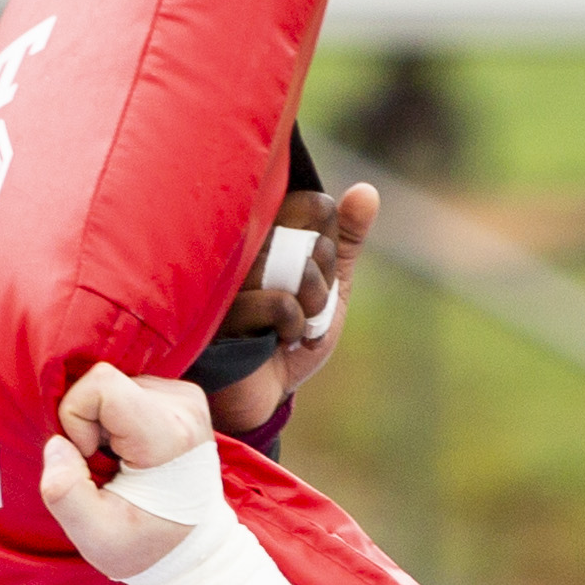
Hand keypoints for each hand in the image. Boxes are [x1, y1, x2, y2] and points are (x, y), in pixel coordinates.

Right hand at [39, 364, 215, 579]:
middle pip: (105, 383)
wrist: (192, 548)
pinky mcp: (183, 396)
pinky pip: (129, 389)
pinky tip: (132, 454)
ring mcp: (188, 398)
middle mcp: (185, 407)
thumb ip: (64, 491)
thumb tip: (56, 443)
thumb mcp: (95, 536)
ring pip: (114, 386)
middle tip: (107, 469)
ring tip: (122, 465)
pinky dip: (119, 420)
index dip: (77, 419)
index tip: (92, 460)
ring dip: (104, 425)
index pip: (101, 385)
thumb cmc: (144, 544)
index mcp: (169, 437)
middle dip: (89, 425)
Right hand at [207, 182, 379, 433]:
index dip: (330, 246)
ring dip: (310, 304)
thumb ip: (346, 241)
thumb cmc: (288, 337)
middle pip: (309, 234)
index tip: (314, 276)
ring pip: (295, 266)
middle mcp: (238, 242)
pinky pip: (279, 303)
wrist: (261, 393)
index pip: (316, 205)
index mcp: (263, 227)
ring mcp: (223, 274)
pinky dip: (291, 327)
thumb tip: (367, 191)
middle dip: (322, 280)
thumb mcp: (329, 288)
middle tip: (306, 306)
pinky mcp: (216, 310)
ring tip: (293, 327)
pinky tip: (273, 342)